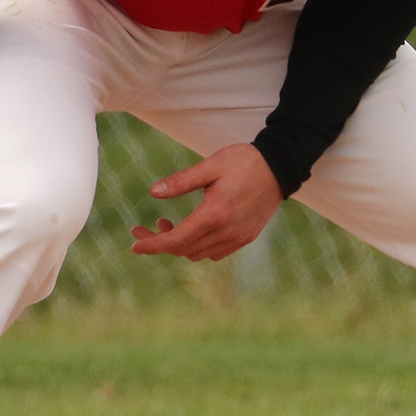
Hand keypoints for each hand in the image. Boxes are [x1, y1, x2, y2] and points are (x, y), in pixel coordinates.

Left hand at [130, 143, 282, 261]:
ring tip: (167, 223)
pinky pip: (215, 252)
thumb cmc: (244, 162)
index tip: (135, 245)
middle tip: (145, 226)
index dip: (153, 244)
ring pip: (199, 253)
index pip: (176, 240)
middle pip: (184, 249)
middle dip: (160, 241)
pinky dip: (198, 246)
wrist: (280, 167)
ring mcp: (238, 238)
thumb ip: (181, 181)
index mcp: (215, 215)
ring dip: (180, 244)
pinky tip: (193, 228)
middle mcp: (227, 232)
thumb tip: (153, 192)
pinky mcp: (246, 237)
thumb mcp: (210, 166)